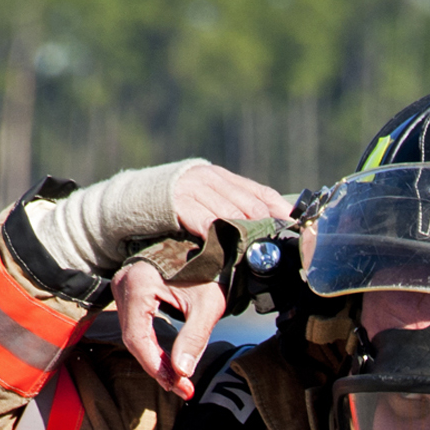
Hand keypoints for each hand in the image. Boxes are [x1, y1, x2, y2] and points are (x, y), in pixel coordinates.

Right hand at [114, 260, 227, 401]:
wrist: (207, 246)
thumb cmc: (210, 270)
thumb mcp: (207, 305)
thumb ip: (194, 338)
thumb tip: (182, 372)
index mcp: (139, 282)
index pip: (138, 337)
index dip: (156, 366)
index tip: (179, 386)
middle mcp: (123, 283)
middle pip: (134, 339)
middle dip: (158, 367)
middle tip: (183, 388)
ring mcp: (121, 287)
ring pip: (133, 335)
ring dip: (155, 360)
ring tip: (179, 381)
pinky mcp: (127, 292)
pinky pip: (135, 326)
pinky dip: (152, 346)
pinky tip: (169, 364)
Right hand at [169, 164, 294, 240]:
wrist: (132, 199)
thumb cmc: (175, 204)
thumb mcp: (206, 197)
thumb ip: (232, 206)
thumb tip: (265, 225)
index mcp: (222, 176)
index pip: (261, 192)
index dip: (281, 210)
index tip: (296, 227)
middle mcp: (211, 178)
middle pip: (250, 205)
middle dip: (265, 227)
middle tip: (276, 247)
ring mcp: (194, 189)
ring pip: (230, 214)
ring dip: (245, 235)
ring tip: (256, 252)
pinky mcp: (178, 203)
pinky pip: (204, 221)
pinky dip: (217, 236)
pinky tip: (225, 248)